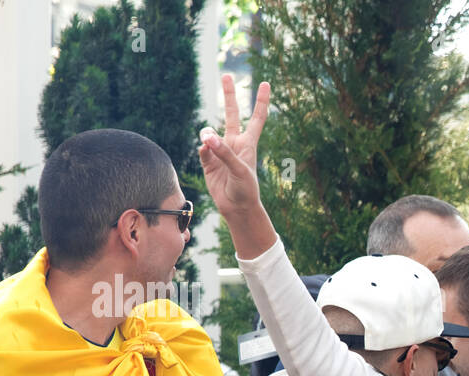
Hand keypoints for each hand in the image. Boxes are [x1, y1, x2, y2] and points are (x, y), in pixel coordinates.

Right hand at [198, 75, 270, 219]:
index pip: (256, 118)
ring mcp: (220, 151)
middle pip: (231, 114)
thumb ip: (224, 152)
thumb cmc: (246, 189)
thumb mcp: (240, 170)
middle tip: (226, 75)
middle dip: (228, 95)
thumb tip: (207, 136)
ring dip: (207, 134)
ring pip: (210, 132)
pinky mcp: (209, 161)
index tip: (266, 83)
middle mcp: (234, 144)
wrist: (237, 208)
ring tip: (210, 144)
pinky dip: (203, 150)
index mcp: (248, 143)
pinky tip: (206, 154)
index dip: (261, 101)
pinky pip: (202, 149)